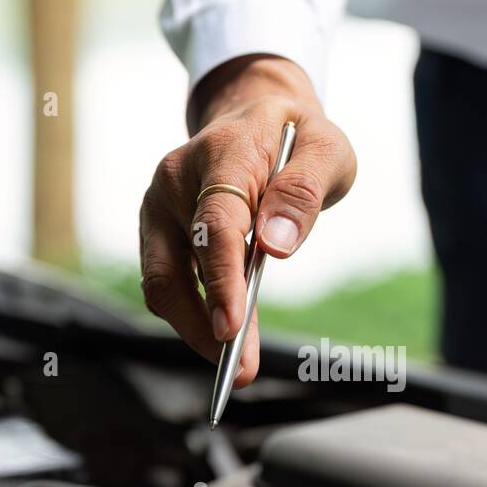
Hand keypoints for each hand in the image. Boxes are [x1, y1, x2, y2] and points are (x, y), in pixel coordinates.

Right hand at [139, 56, 355, 387]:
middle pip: (173, 267)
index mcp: (222, 153)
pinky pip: (169, 283)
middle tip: (241, 371)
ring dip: (197, 330)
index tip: (232, 329)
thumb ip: (304, 192)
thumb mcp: (326, 149)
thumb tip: (277, 247)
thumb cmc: (296, 136)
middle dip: (204, 325)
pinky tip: (226, 340)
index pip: (215, 223)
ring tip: (237, 366)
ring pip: (164, 284)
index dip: (221, 280)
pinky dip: (195, 316)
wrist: (257, 114)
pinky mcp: (160, 231)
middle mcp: (176, 180)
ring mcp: (161, 207)